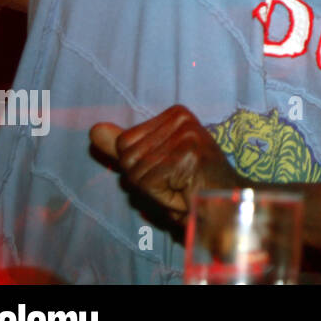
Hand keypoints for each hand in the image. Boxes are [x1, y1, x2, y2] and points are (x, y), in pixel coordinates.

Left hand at [90, 105, 243, 218]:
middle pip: (127, 157)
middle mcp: (182, 119)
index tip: (169, 171)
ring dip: (155, 190)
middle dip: (145, 180)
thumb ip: (123, 147)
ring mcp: (186, 135)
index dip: (139, 167)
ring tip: (182, 187)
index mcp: (175, 114)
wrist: (227, 205)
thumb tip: (93, 130)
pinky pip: (147, 183)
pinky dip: (162, 196)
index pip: (124, 143)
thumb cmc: (192, 187)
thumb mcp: (155, 163)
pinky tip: (185, 191)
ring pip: (135, 172)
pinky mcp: (187, 154)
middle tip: (177, 182)